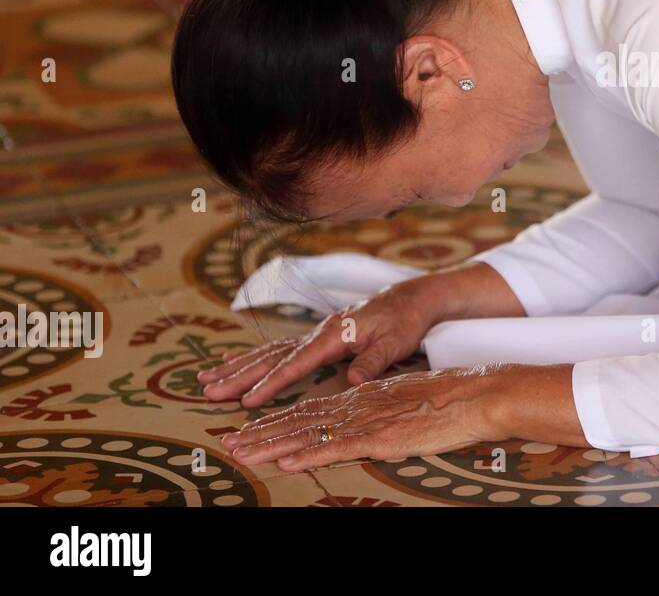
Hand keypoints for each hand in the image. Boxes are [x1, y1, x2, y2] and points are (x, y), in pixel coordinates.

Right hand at [198, 262, 521, 407]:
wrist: (412, 298)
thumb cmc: (405, 321)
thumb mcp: (396, 342)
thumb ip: (372, 361)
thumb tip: (352, 380)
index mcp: (335, 333)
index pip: (297, 362)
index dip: (273, 382)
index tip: (249, 400)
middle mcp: (319, 332)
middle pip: (273, 356)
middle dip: (241, 375)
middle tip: (209, 391)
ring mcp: (315, 333)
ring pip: (270, 352)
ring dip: (238, 367)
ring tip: (207, 380)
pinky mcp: (317, 336)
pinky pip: (278, 348)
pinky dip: (254, 358)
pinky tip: (232, 364)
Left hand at [220, 364, 580, 470]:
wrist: (481, 393)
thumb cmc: (452, 399)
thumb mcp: (407, 400)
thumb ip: (380, 406)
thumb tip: (358, 410)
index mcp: (365, 396)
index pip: (314, 409)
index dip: (279, 419)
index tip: (250, 429)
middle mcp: (360, 404)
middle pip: (303, 419)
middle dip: (263, 432)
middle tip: (229, 444)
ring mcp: (370, 420)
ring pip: (312, 433)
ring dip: (274, 444)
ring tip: (243, 453)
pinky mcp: (383, 436)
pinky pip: (340, 448)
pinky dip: (311, 455)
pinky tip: (287, 462)